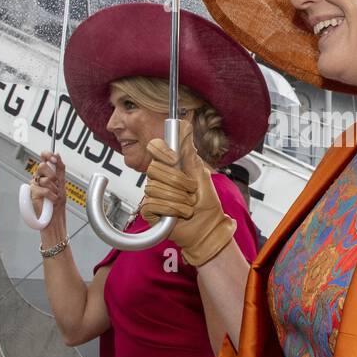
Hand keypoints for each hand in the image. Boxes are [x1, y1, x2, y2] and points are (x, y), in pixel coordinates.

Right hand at [30, 152, 67, 218]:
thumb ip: (59, 168)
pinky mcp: (32, 193)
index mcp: (45, 173)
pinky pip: (44, 190)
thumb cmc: (57, 203)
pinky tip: (51, 199)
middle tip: (56, 184)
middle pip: (42, 166)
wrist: (54, 217)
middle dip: (53, 175)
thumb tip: (57, 155)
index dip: (48, 155)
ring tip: (54, 195)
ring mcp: (34, 185)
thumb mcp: (62, 182)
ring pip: (45, 178)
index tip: (54, 159)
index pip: (44, 158)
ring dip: (54, 188)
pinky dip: (51, 196)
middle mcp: (39, 177)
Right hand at [139, 119, 234, 265]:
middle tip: (191, 191)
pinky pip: (151, 204)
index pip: (155, 148)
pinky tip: (179, 215)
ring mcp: (153, 195)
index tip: (174, 159)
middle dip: (178, 182)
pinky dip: (171, 210)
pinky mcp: (149, 211)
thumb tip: (185, 127)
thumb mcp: (201, 175)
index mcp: (170, 167)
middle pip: (155, 169)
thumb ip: (190, 154)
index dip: (161, 151)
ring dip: (178, 199)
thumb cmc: (206, 204)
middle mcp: (159, 179)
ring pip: (155, 188)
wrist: (207, 229)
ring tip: (188, 205)